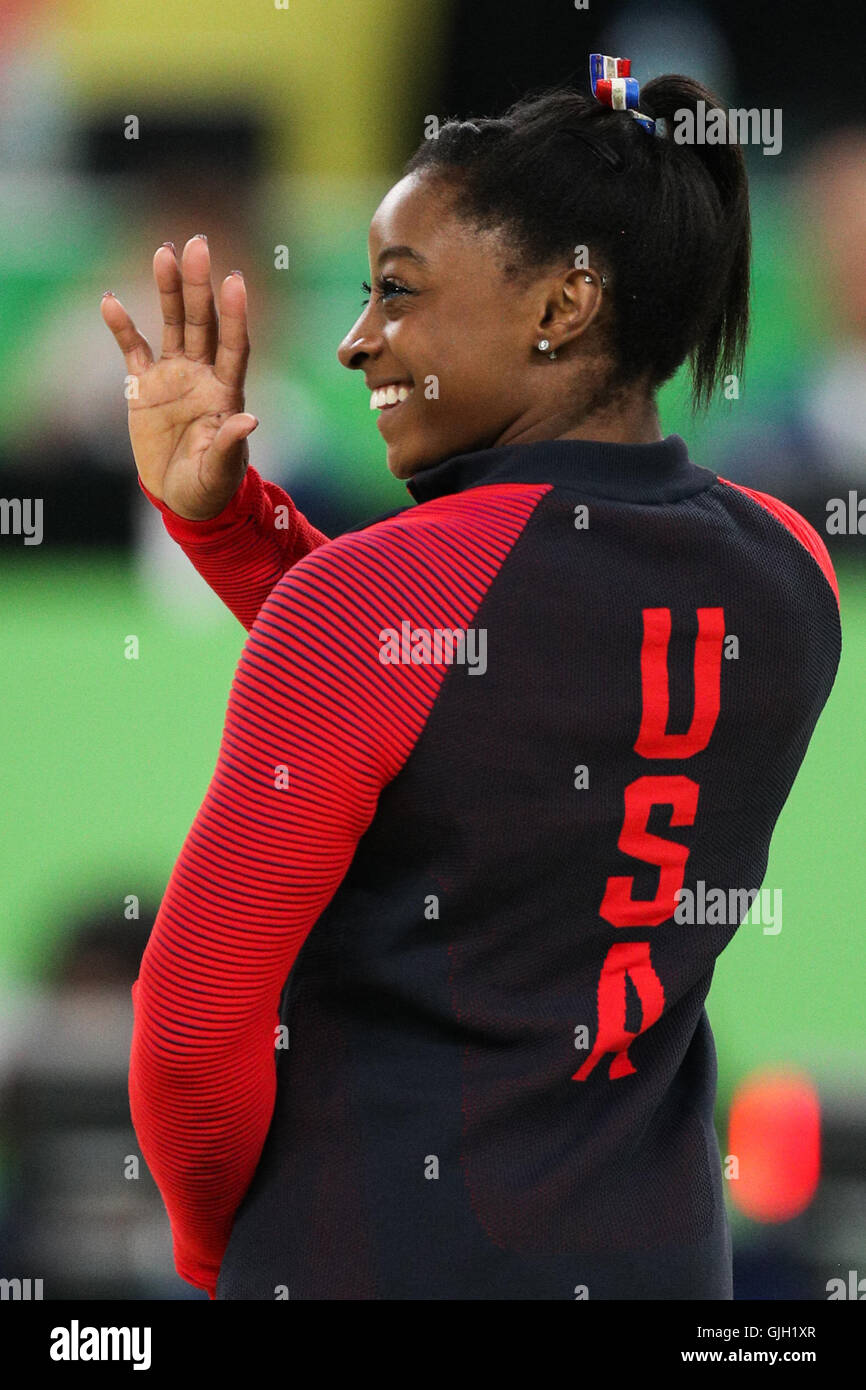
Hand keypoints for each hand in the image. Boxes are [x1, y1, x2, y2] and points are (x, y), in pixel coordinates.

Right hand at [101, 235, 257, 520]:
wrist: (181, 497)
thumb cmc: (210, 487)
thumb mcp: (220, 472)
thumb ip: (230, 444)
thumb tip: (250, 419)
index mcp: (227, 392)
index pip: (235, 346)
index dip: (235, 315)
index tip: (235, 281)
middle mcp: (203, 375)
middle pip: (203, 323)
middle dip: (200, 286)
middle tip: (199, 245)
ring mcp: (174, 375)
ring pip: (173, 324)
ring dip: (169, 290)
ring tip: (164, 252)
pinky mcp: (144, 384)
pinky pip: (132, 349)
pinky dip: (122, 327)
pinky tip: (110, 301)